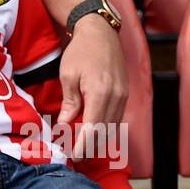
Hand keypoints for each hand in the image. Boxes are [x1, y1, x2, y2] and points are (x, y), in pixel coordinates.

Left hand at [57, 14, 127, 159]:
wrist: (100, 32)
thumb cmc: (81, 51)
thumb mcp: (68, 75)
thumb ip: (69, 102)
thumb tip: (64, 124)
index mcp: (99, 92)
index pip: (93, 128)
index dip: (84, 145)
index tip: (75, 155)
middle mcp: (116, 96)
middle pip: (105, 131)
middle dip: (91, 147)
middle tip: (77, 156)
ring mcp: (123, 96)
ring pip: (113, 126)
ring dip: (100, 140)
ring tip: (85, 148)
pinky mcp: (125, 94)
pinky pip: (117, 117)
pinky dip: (107, 128)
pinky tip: (96, 132)